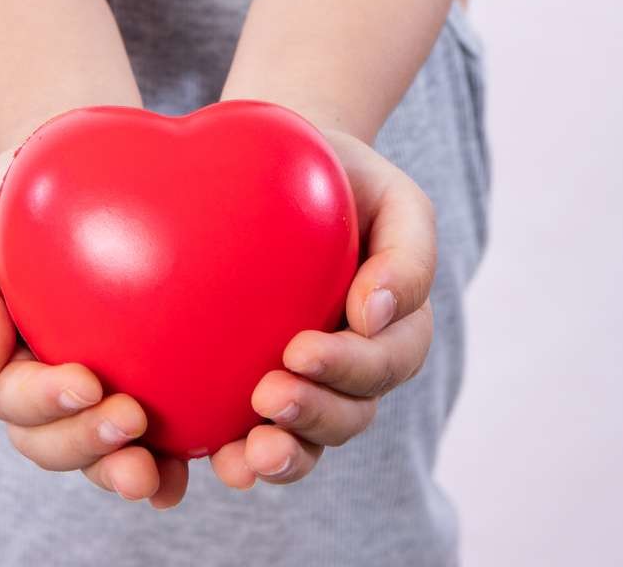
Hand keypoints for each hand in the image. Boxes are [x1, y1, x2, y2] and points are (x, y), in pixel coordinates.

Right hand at [0, 144, 190, 509]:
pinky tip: (189, 469)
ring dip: (120, 468)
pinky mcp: (137, 386)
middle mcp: (35, 388)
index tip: (86, 381)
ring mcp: (86, 394)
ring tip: (155, 471)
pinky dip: (165, 465)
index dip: (43, 401)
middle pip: (49, 440)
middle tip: (132, 421)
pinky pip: (149, 439)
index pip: (5, 394)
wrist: (75, 161)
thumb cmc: (13, 191)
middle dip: (86, 443)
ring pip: (95, 453)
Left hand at [207, 126, 436, 490]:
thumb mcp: (395, 198)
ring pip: (310, 440)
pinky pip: (257, 435)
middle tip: (267, 399)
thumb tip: (374, 317)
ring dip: (284, 454)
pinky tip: (215, 460)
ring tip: (244, 459)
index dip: (348, 367)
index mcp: (396, 327)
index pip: (386, 361)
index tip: (300, 350)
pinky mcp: (259, 388)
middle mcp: (358, 366)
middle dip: (313, 415)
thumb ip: (407, 254)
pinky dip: (241, 457)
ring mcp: (311, 382)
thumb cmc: (343, 177)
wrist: (282, 163)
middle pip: (351, 413)